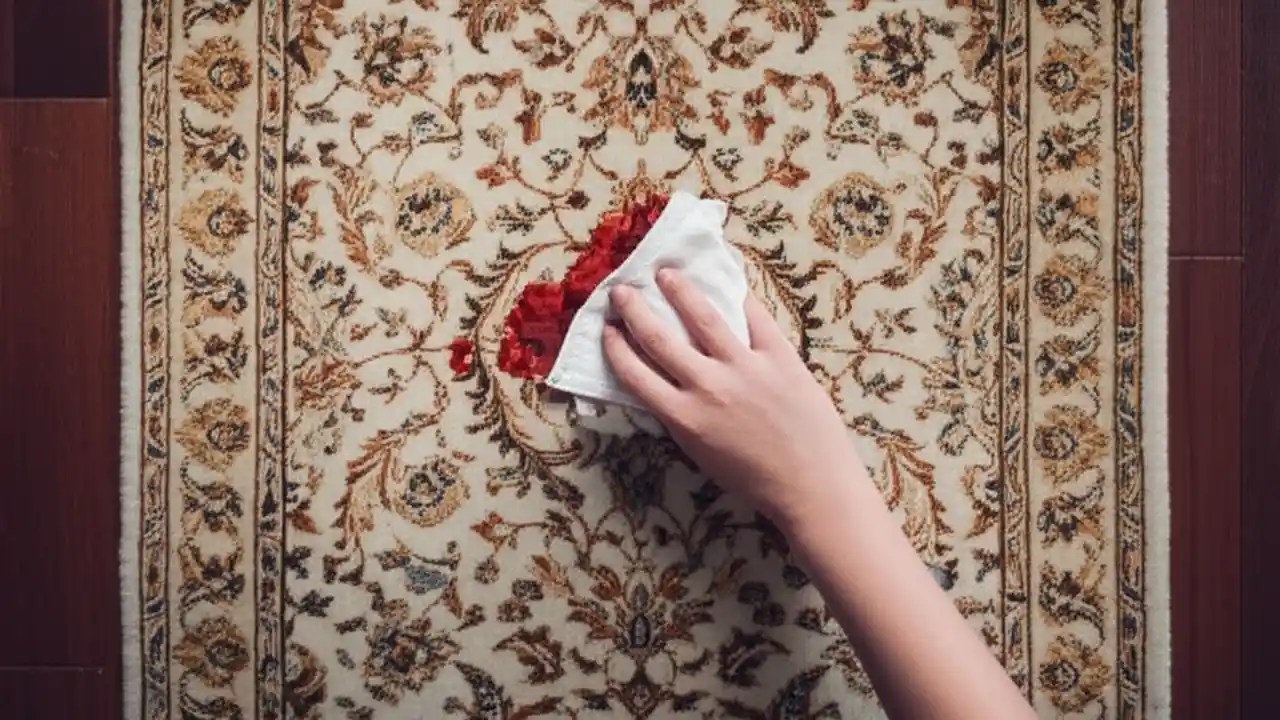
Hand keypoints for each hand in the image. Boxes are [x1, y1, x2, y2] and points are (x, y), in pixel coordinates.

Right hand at [603, 268, 870, 528]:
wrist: (811, 484)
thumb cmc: (755, 479)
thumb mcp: (701, 455)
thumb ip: (680, 418)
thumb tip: (664, 385)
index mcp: (684, 418)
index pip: (635, 374)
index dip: (616, 347)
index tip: (607, 328)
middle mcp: (707, 387)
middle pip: (659, 338)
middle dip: (635, 310)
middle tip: (622, 290)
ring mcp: (745, 368)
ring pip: (703, 316)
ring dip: (680, 290)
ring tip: (666, 272)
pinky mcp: (779, 356)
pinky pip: (755, 318)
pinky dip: (739, 296)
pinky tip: (727, 281)